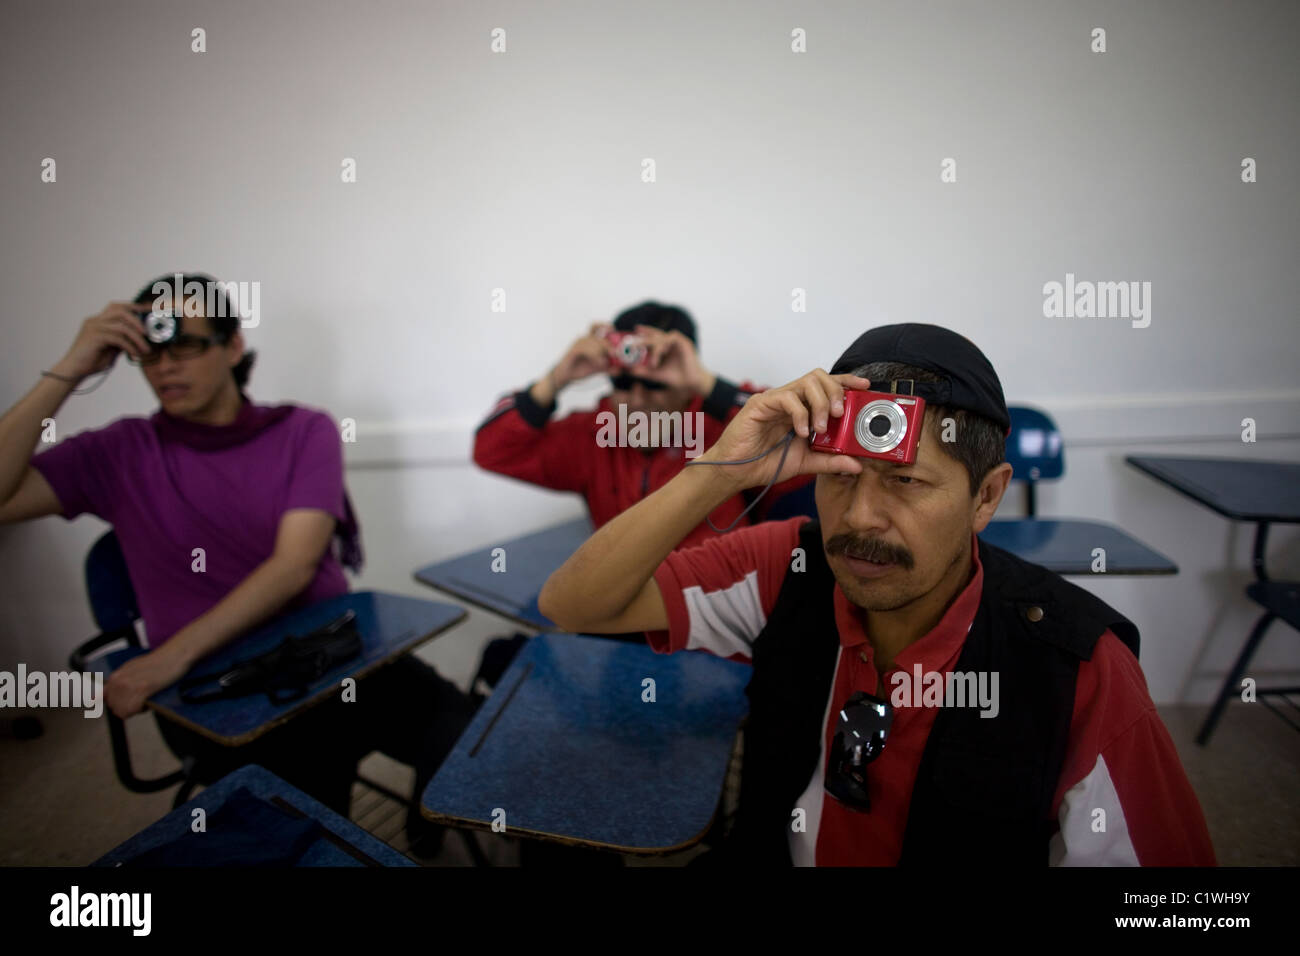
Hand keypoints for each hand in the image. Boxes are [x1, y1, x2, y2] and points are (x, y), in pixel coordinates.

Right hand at [50, 302, 151, 381]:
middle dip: (137, 320)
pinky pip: (117, 338)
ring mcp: (93, 328)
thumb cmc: (92, 361)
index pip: (117, 307)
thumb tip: (140, 336)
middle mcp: (95, 321)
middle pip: (120, 311)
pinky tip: (135, 355)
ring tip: (145, 350)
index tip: (149, 309)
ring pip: (122, 326)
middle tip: (147, 333)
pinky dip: (129, 346)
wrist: (74, 371)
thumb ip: (123, 339)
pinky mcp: (94, 337)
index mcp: (98, 321)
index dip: (135, 306)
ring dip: (137, 338)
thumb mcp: (112, 348)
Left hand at [104, 644, 192, 718]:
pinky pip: (133, 709)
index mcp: (115, 676)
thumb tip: (96, 698)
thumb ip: (115, 683)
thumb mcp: (130, 669)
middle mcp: (119, 681)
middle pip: (114, 708)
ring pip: (122, 711)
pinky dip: (141, 709)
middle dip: (127, 707)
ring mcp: (129, 685)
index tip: (130, 700)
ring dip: (134, 709)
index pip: (106, 701)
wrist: (173, 656)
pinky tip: (148, 701)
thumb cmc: (156, 663)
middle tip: (141, 698)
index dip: (119, 703)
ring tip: (145, 699)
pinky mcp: (142, 689)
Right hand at [550, 322, 614, 390]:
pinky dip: (594, 356)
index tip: (615, 331)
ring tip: (603, 363)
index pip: (599, 327)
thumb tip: (621, 370)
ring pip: (594, 342)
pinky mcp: (574, 349)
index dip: (607, 326)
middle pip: (600, 336)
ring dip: (601, 352)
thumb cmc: (581, 368)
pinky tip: (598, 363)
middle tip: (614, 354)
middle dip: (608, 345)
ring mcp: (579, 343)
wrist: (566, 376)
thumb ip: (610, 368)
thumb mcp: (599, 368)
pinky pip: (586, 349)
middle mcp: (585, 339)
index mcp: (591, 340)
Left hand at [634, 326, 714, 393]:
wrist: (691, 383)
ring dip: (655, 347)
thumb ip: (644, 371)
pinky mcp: (684, 342)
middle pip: (655, 334)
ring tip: (653, 362)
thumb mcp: (656, 373)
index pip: (652, 337)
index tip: (634, 331)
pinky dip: (664, 344)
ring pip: (661, 337)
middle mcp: (670, 342)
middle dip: (644, 338)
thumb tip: (630, 370)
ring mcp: (677, 341)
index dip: (644, 333)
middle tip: (633, 344)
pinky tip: (662, 353)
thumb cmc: (676, 378)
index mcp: (664, 347)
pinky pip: (671, 337)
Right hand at [693, 369, 873, 489]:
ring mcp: (775, 399)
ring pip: (806, 382)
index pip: (827, 385)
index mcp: (802, 408)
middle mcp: (790, 399)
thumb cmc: (766, 463)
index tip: (865, 386)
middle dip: (835, 391)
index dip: (847, 381)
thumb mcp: (806, 463)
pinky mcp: (761, 404)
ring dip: (820, 403)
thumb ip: (831, 461)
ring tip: (820, 428)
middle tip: (839, 414)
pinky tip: (801, 432)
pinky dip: (800, 414)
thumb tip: (858, 465)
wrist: (737, 472)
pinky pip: (787, 398)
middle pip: (819, 376)